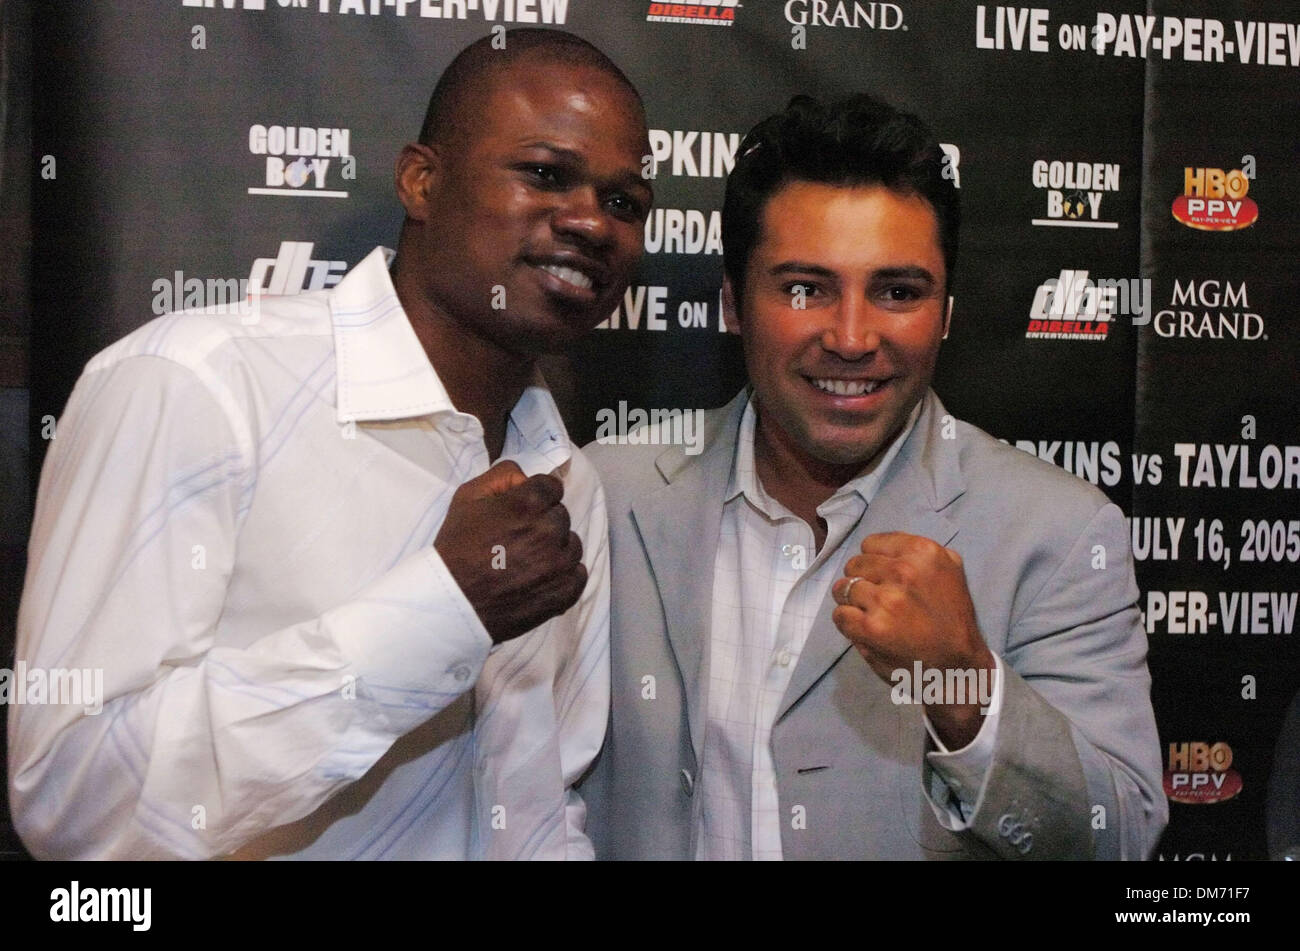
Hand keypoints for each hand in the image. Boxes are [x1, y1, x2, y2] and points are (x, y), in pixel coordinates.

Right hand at [435, 461, 585, 643]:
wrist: (454, 601)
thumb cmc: (457, 548)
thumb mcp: (467, 498)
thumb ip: (501, 476)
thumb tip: (526, 476)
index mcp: (528, 504)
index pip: (552, 487)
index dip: (537, 496)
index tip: (524, 511)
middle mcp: (549, 530)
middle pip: (561, 515)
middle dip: (544, 522)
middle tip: (520, 538)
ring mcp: (559, 563)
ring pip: (572, 544)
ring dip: (556, 548)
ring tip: (529, 560)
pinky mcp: (564, 590)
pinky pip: (578, 574)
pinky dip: (565, 575)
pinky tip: (543, 577)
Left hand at [830, 532, 994, 748]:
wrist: (957, 666)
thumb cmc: (952, 619)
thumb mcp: (950, 570)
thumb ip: (917, 553)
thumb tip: (880, 547)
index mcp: (923, 552)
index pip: (871, 544)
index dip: (874, 562)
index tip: (884, 578)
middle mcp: (904, 571)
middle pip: (855, 564)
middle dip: (862, 581)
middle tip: (878, 600)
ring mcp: (885, 599)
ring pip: (842, 588)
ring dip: (852, 602)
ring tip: (871, 615)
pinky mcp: (870, 627)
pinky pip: (839, 614)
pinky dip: (847, 622)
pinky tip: (866, 630)